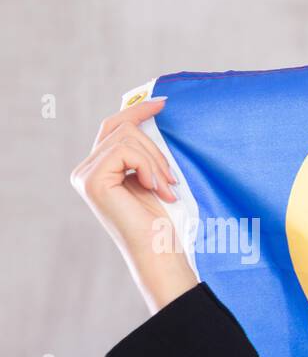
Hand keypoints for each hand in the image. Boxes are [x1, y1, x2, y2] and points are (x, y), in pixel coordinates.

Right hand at [70, 97, 198, 313]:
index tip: (163, 103)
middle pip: (120, 128)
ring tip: (167, 188)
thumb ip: (144, 154)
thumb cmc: (161, 223)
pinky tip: (158, 189)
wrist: (159, 252)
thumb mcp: (154, 179)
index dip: (136, 111)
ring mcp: (85, 175)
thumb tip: (151, 120)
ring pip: (126, 138)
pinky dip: (148, 166)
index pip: (113, 127)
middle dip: (154, 148)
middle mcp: (85, 170)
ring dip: (156, 161)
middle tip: (172, 177)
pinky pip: (125, 152)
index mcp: (98, 168)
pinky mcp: (92, 181)